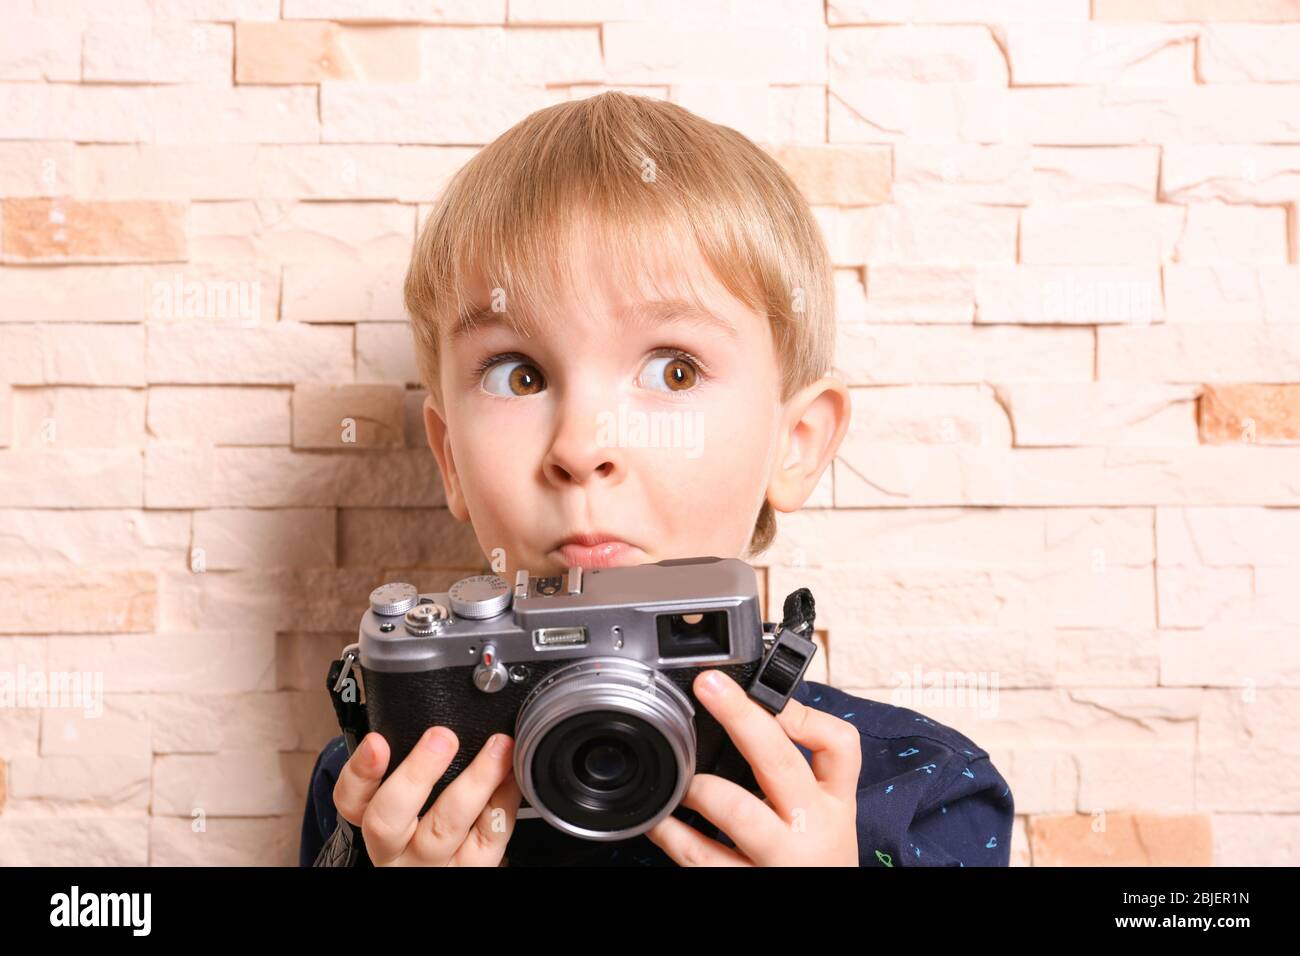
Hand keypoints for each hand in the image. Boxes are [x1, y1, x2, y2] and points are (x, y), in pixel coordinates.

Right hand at [333, 727, 520, 866]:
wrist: (448, 870)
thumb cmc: (427, 825)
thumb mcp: (408, 796)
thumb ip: (408, 758)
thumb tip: (424, 710)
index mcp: (375, 823)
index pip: (350, 801)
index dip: (360, 772)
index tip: (377, 741)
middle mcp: (396, 851)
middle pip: (388, 819)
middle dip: (417, 774)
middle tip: (442, 737)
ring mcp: (434, 865)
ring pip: (447, 827)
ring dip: (476, 780)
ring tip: (497, 747)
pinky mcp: (473, 870)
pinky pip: (490, 837)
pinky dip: (504, 800)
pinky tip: (511, 774)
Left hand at [646, 670, 860, 865]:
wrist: (823, 920)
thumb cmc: (816, 860)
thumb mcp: (830, 815)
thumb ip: (805, 768)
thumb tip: (756, 713)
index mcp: (833, 804)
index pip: (838, 746)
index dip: (803, 713)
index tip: (764, 693)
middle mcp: (810, 829)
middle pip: (778, 761)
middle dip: (741, 717)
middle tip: (709, 687)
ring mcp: (775, 861)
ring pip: (735, 811)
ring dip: (698, 787)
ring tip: (681, 782)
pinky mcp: (743, 884)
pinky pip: (698, 856)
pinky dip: (670, 833)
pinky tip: (657, 820)